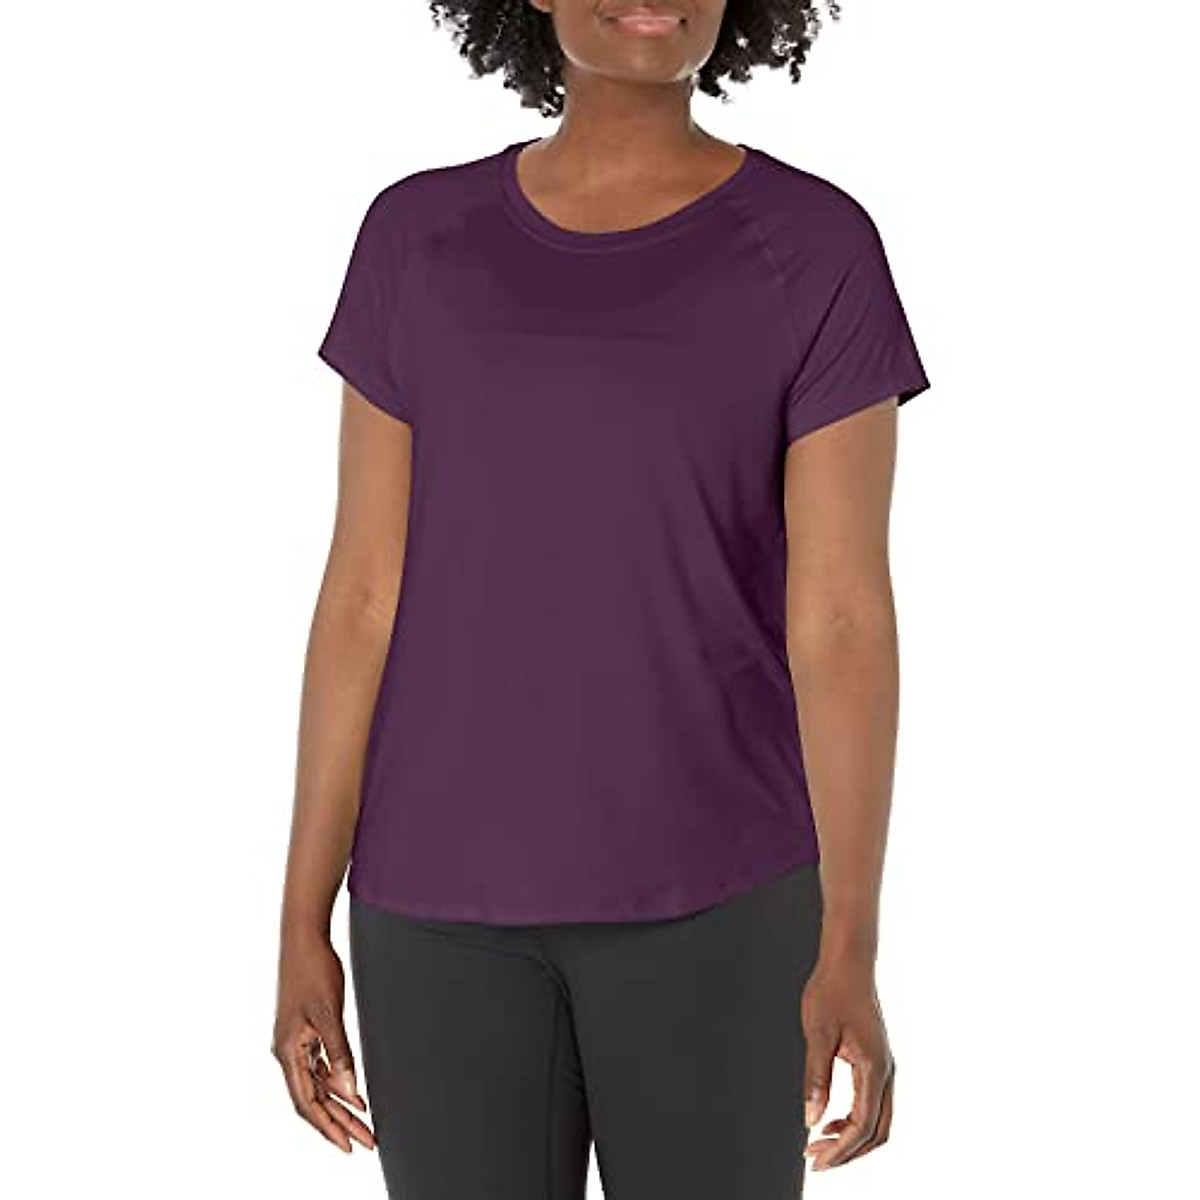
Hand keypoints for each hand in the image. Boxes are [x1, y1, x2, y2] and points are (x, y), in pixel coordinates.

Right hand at [272, 930, 375, 1153]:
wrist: (304, 938)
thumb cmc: (314, 971)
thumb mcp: (329, 1013)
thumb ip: (339, 1053)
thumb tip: (350, 1091)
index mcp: (288, 1052)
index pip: (307, 1102)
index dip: (328, 1126)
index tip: (349, 1145)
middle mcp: (288, 1052)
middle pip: (313, 1099)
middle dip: (339, 1122)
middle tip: (366, 1141)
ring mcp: (296, 1042)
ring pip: (318, 1084)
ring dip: (340, 1105)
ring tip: (365, 1124)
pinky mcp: (306, 1030)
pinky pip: (321, 1067)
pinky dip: (337, 1081)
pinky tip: (356, 1093)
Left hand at [800, 955, 894, 1170]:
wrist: (848, 962)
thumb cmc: (832, 991)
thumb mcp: (817, 1034)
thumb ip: (816, 1078)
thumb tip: (811, 1118)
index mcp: (874, 1067)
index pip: (862, 1125)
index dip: (839, 1149)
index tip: (815, 1159)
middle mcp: (886, 1071)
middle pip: (877, 1132)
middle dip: (848, 1152)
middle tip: (816, 1158)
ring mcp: (885, 1067)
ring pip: (878, 1120)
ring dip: (852, 1138)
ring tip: (820, 1143)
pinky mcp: (877, 1061)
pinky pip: (874, 1103)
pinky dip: (855, 1120)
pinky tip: (832, 1119)